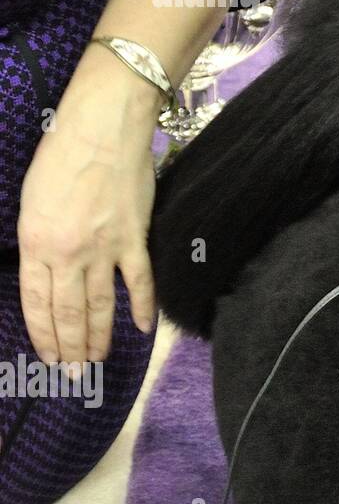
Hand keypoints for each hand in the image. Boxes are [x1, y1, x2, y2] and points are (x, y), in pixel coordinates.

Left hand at [17, 48, 158, 364]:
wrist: (103, 128)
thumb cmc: (60, 155)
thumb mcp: (30, 200)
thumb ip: (37, 239)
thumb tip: (46, 267)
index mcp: (36, 244)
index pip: (38, 303)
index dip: (43, 336)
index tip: (48, 359)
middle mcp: (69, 255)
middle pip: (70, 312)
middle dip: (70, 348)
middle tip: (74, 375)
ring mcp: (105, 249)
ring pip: (102, 305)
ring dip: (99, 337)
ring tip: (97, 361)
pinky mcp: (135, 238)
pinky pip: (140, 281)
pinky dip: (142, 307)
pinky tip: (141, 328)